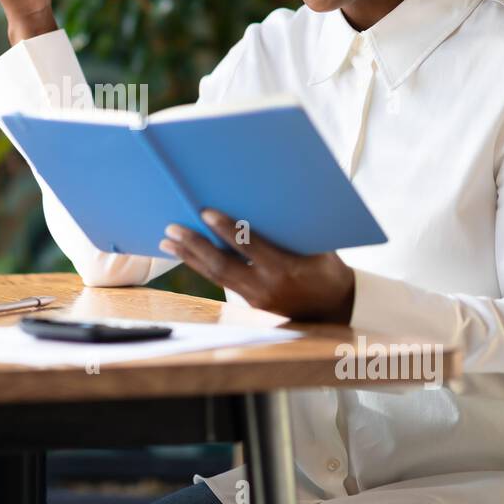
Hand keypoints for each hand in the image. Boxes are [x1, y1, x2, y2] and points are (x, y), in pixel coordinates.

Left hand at [158, 208, 355, 323]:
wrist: (336, 306)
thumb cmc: (325, 265)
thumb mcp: (313, 243)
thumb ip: (285, 228)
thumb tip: (259, 197)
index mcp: (284, 267)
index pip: (249, 245)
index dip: (226, 229)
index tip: (205, 212)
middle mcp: (266, 286)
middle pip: (222, 264)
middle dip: (194, 245)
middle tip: (172, 228)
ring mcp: (256, 298)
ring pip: (216, 276)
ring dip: (190, 257)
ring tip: (167, 242)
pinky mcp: (251, 303)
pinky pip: (221, 282)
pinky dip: (201, 267)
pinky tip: (187, 255)